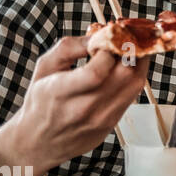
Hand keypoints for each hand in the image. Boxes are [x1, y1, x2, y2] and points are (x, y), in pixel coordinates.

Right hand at [0, 36, 149, 175]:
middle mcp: (83, 109)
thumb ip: (71, 46)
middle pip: (124, 76)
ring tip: (129, 50)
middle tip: (127, 38)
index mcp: (60, 93)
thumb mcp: (45, 67)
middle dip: (129, 51)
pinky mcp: (111, 124)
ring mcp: (101, 120)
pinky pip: (132, 96)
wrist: (38, 142)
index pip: (96, 72)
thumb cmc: (41, 100)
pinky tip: (126, 68)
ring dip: (138, 62)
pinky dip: (134, 77)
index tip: (108, 37)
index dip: (108, 50)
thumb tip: (100, 33)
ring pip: (135, 85)